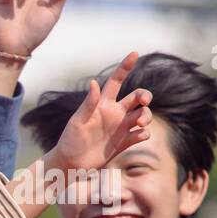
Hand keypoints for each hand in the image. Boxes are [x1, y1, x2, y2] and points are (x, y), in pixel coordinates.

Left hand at [49, 51, 151, 172]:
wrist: (71, 164)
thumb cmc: (70, 141)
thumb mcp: (77, 122)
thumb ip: (88, 104)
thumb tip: (93, 83)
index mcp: (103, 104)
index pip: (116, 81)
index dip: (125, 67)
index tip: (135, 53)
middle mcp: (115, 113)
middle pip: (138, 97)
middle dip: (146, 96)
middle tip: (143, 102)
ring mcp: (121, 127)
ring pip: (143, 114)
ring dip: (147, 116)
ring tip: (139, 124)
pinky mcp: (125, 142)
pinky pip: (141, 134)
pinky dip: (144, 134)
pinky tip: (138, 136)